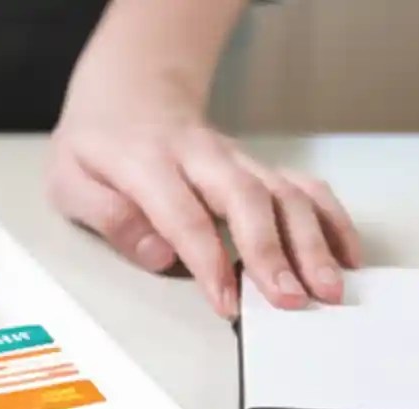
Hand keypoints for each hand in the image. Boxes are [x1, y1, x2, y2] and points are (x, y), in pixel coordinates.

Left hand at [46, 116, 360, 317]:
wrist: (128, 96)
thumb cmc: (95, 149)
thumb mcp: (70, 181)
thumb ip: (107, 216)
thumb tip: (157, 254)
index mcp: (147, 162)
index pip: (184, 215)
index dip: (209, 261)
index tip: (228, 303)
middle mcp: (201, 156)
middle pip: (247, 198)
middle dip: (273, 251)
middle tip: (291, 299)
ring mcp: (236, 158)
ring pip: (283, 192)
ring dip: (311, 241)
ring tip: (328, 289)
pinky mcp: (258, 165)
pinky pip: (303, 186)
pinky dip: (330, 218)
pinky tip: (347, 255)